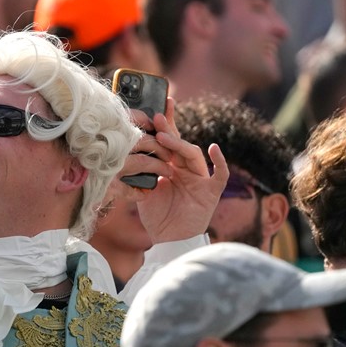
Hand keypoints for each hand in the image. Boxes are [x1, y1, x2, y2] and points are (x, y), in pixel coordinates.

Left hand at [117, 98, 228, 242]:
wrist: (167, 239)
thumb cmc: (156, 214)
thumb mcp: (143, 188)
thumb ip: (139, 171)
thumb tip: (124, 150)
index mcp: (171, 166)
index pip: (168, 141)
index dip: (164, 124)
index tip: (154, 106)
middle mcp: (186, 169)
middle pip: (179, 144)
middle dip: (169, 128)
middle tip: (157, 115)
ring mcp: (200, 179)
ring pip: (193, 155)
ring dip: (179, 145)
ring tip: (163, 137)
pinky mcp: (211, 192)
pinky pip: (221, 174)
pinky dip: (220, 161)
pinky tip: (213, 148)